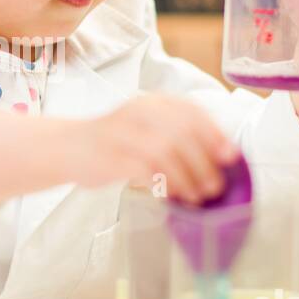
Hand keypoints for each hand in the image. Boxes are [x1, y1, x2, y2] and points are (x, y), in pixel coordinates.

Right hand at [74, 94, 238, 202]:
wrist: (68, 147)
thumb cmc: (115, 142)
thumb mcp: (147, 129)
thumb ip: (178, 136)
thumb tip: (219, 157)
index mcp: (153, 103)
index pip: (192, 112)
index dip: (215, 134)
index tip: (230, 157)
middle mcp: (139, 112)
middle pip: (183, 133)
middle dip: (205, 162)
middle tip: (215, 185)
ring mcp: (123, 133)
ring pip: (166, 151)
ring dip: (188, 177)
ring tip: (196, 196)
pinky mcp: (110, 156)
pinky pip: (145, 169)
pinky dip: (164, 184)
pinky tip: (172, 195)